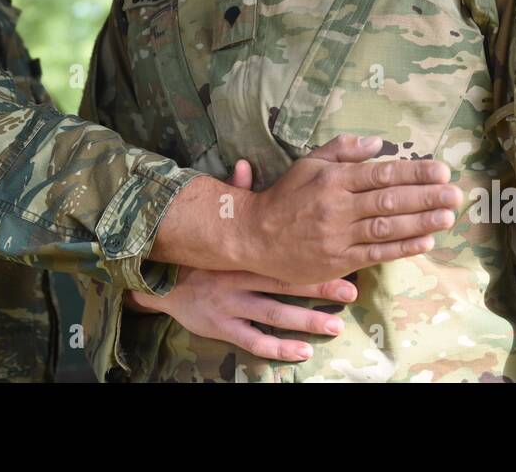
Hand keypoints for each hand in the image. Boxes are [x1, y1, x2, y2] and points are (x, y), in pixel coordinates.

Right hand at [128, 160, 357, 360]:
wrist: (164, 283)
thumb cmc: (200, 254)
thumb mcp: (215, 228)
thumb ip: (234, 198)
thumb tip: (244, 164)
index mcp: (241, 252)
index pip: (282, 254)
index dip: (313, 258)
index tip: (344, 259)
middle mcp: (237, 278)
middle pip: (282, 284)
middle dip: (318, 289)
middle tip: (351, 292)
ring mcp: (230, 305)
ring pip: (272, 314)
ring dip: (305, 321)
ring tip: (335, 325)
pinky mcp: (222, 327)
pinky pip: (252, 340)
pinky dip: (277, 348)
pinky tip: (302, 351)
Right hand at [238, 133, 461, 283]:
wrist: (253, 236)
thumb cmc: (285, 196)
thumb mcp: (308, 163)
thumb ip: (342, 149)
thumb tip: (377, 143)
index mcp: (333, 179)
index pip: (380, 174)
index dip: (413, 172)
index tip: (440, 170)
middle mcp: (337, 207)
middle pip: (389, 201)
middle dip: (426, 197)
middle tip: (455, 193)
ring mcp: (338, 236)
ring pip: (386, 228)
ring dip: (421, 222)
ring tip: (448, 216)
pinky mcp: (337, 261)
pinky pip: (376, 254)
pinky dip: (402, 248)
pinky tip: (426, 241)